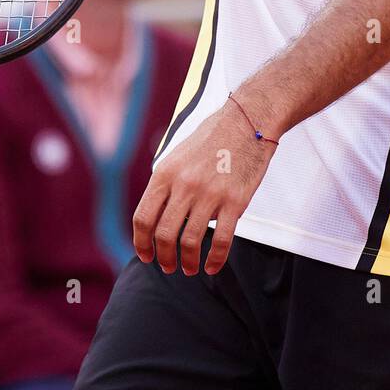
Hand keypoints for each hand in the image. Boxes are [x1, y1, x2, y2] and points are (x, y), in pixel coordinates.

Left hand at [133, 99, 275, 276]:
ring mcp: (209, 194)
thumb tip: (156, 216)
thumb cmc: (212, 139)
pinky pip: (221, 240)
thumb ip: (165, 184)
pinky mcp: (235, 201)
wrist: (248, 121)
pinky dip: (215, 260)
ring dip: (187, 262)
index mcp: (165, 174)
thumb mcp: (177, 156)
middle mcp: (184, 185)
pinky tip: (212, 267)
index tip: (146, 255)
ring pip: (190, 241)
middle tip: (168, 266)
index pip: (143, 217)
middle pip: (164, 234)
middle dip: (164, 257)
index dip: (141, 242)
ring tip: (189, 268)